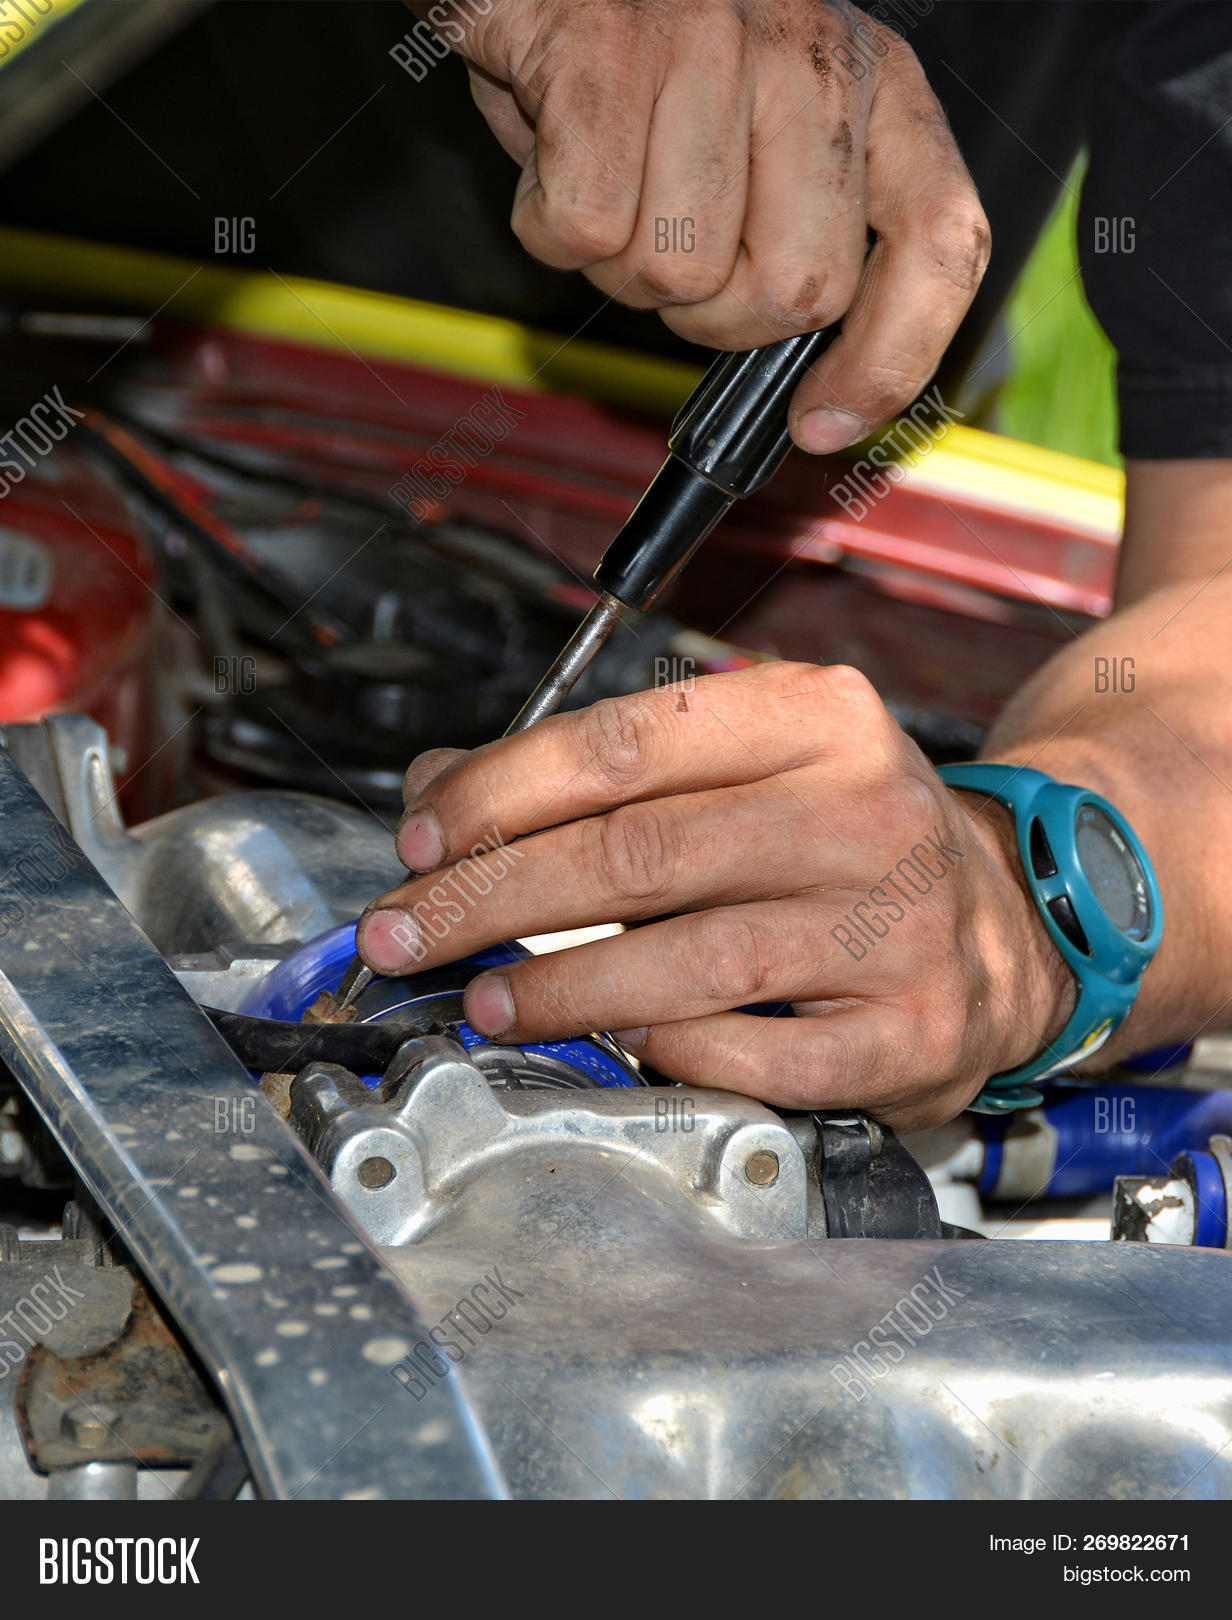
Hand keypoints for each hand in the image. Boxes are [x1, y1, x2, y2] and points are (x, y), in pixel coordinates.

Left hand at [355, 663, 1071, 1130]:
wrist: (1009, 921)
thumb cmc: (843, 838)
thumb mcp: (744, 767)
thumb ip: (599, 774)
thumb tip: (440, 799)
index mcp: (817, 717)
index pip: (623, 741)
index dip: (500, 794)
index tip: (422, 841)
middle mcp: (866, 809)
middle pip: (640, 853)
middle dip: (495, 897)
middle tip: (411, 935)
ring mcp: (898, 926)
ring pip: (692, 960)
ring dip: (561, 986)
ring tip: (489, 1000)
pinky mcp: (911, 1031)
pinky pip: (757, 1057)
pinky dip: (668, 1052)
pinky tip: (616, 1044)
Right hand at [437, 0, 988, 452]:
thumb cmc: (634, 47)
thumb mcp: (752, 130)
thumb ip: (803, 230)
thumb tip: (815, 400)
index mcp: (868, 82)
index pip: (942, 243)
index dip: (891, 362)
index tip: (822, 424)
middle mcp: (809, 53)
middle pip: (797, 292)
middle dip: (712, 315)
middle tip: (667, 245)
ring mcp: (713, 44)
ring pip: (679, 276)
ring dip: (617, 266)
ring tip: (600, 176)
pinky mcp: (609, 52)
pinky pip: (588, 231)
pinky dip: (546, 226)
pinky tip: (552, 153)